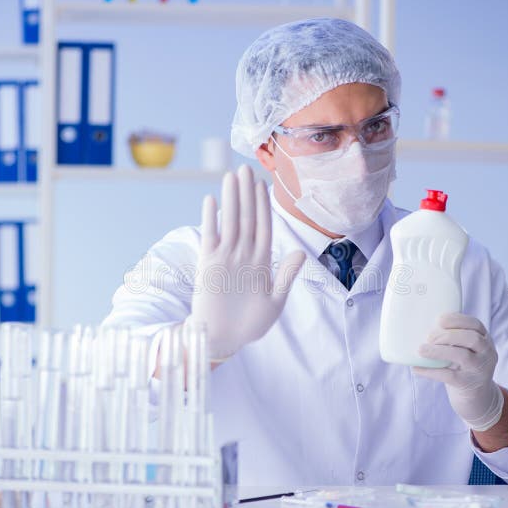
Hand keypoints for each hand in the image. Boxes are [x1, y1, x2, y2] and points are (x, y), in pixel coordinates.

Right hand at [189, 165, 305, 360]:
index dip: (264, 205)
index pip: (264, 226)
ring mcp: (224, 258)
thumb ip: (286, 276)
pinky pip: (210, 238)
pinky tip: (211, 200)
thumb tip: (300, 252)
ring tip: (231, 176)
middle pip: (246, 218)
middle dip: (247, 194)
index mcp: (260, 261)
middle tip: (246, 168)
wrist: (224, 339)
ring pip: (230, 222)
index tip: (263, 184)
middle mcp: (242, 255)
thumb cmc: (250, 325)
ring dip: (231, 199)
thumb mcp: (274, 302)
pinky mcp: (207, 265)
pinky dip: (210, 220)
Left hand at [412, 313, 504, 431]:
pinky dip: (431, 371)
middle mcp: (487, 354)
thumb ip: (452, 338)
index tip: (439, 320)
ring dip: (439, 351)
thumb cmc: (463, 365)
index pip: (476, 324)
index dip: (458, 320)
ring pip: (463, 356)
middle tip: (429, 337)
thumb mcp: (466, 349)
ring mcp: (479, 370)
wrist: (477, 396)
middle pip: (472, 338)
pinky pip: (449, 376)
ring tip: (421, 350)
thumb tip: (418, 327)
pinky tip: (417, 368)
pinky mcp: (468, 384)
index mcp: (485, 339)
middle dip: (449, 335)